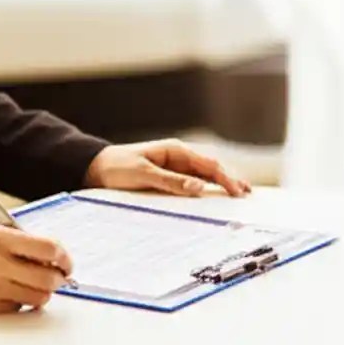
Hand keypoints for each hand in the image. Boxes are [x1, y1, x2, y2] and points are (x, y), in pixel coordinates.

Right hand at [0, 227, 72, 313]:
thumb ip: (24, 244)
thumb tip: (54, 259)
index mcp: (3, 238)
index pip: (49, 249)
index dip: (65, 258)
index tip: (66, 262)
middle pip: (48, 278)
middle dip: (59, 280)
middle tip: (58, 278)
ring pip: (38, 297)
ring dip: (43, 293)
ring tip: (35, 286)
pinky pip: (18, 309)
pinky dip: (21, 303)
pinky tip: (12, 292)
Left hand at [84, 139, 250, 196]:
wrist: (96, 167)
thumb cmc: (118, 167)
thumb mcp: (143, 174)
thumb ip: (171, 181)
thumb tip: (199, 187)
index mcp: (175, 150)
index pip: (208, 164)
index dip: (225, 177)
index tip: (238, 191)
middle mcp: (179, 156)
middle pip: (211, 168)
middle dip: (230, 179)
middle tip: (247, 194)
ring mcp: (175, 166)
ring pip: (205, 174)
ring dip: (222, 183)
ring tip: (240, 193)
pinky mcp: (169, 176)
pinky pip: (193, 181)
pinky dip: (208, 187)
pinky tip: (217, 194)